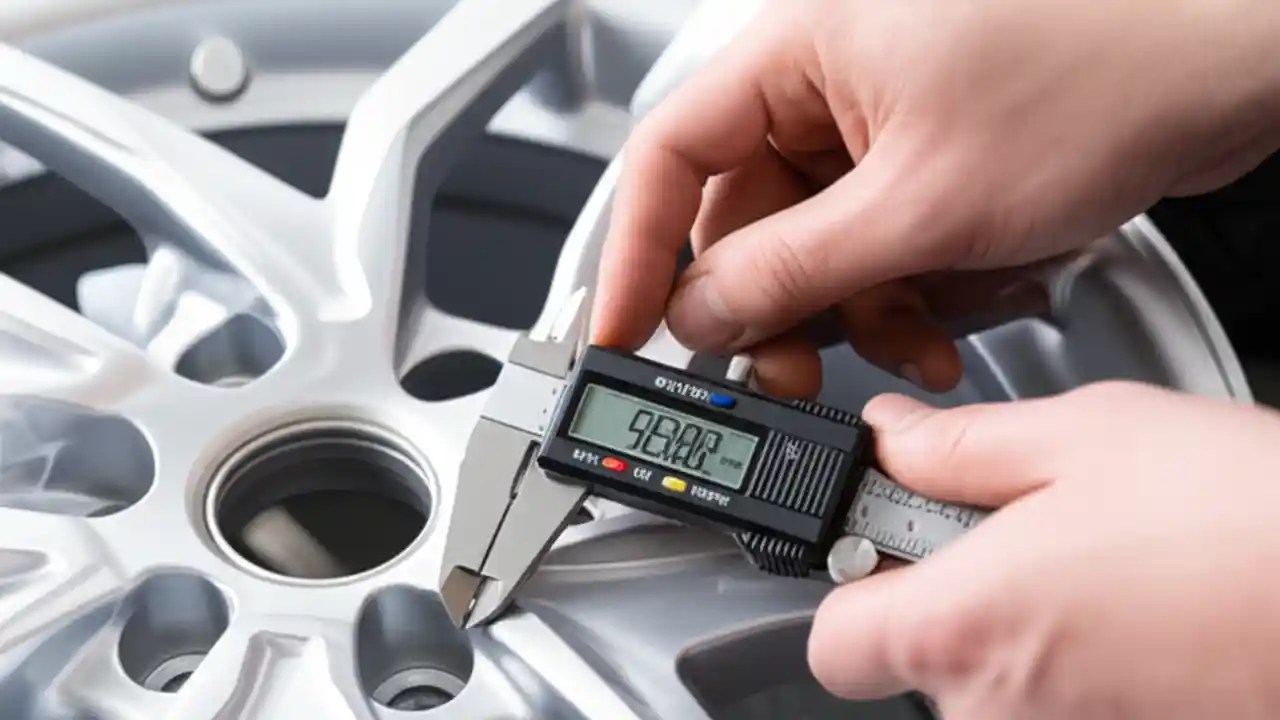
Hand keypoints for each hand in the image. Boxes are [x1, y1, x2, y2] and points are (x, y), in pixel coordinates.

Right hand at [594, 0, 1279, 392]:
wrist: (1229, 56)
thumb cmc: (1107, 67)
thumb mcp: (922, 201)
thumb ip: (792, 269)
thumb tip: (702, 312)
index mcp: (799, 53)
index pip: (668, 155)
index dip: (634, 252)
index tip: (619, 329)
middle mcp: (827, 86)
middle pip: (743, 219)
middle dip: (772, 306)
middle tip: (781, 373)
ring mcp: (878, 127)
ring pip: (815, 248)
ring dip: (852, 314)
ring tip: (908, 339)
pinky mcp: (925, 162)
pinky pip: (874, 246)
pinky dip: (900, 296)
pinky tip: (941, 318)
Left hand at [808, 382, 1279, 718]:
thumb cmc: (1245, 520)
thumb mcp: (1081, 436)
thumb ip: (956, 445)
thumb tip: (889, 438)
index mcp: (965, 624)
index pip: (832, 645)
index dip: (848, 585)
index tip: (882, 537)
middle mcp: (1003, 708)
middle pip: (915, 657)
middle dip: (952, 588)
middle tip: (1020, 526)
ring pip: (994, 681)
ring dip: (1023, 622)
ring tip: (1101, 560)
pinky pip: (1063, 704)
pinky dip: (1082, 660)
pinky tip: (1140, 605)